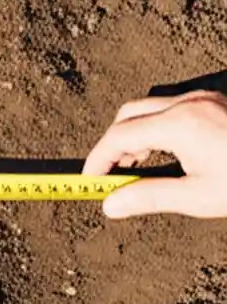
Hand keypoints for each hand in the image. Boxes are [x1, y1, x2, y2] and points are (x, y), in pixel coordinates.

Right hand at [83, 90, 226, 218]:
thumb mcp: (198, 198)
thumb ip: (150, 197)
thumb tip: (111, 205)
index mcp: (180, 124)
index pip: (120, 135)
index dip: (99, 158)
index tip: (90, 179)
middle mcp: (188, 103)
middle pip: (129, 114)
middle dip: (113, 143)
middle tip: (110, 172)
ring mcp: (202, 99)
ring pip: (149, 108)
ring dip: (134, 133)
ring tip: (133, 164)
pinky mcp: (212, 102)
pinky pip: (170, 107)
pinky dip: (155, 126)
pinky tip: (161, 149)